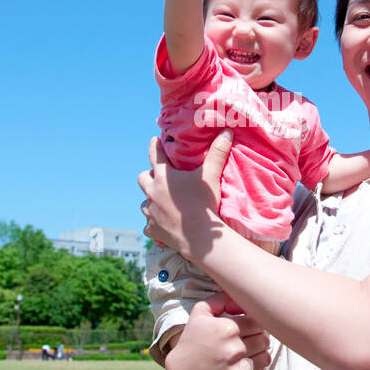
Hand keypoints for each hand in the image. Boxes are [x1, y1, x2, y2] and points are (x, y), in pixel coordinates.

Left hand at [138, 130, 232, 261]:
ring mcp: (149, 212)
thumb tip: (227, 131)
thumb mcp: (211, 175)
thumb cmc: (204, 204)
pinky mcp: (151, 229)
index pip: (155, 155)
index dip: (155, 146)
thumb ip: (218, 152)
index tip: (154, 140)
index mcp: (163, 177)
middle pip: (142, 178)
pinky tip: (161, 224)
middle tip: (157, 177)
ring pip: (144, 202)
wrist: (200, 237)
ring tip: (160, 202)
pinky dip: (154, 223)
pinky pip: (148, 225)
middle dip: (149, 176)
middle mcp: (151, 193)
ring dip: (150, 200)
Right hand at [165, 293, 271, 369]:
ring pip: (266, 357)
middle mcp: (234, 350)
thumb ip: (222, 299)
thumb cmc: (193, 340)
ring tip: (249, 354)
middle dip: (259, 339)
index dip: (255, 325)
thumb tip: (242, 298)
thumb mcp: (200, 313)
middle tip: (251, 341)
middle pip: (264, 340)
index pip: (258, 323)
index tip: (249, 329)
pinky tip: (246, 368)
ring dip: (261, 355)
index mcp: (228, 329)